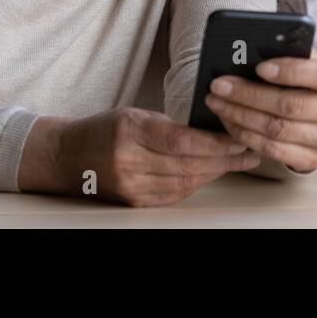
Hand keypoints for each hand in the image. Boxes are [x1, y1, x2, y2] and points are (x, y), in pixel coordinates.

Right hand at [17, 108, 259, 206]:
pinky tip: (210, 174)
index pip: (182, 140)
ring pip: (185, 183)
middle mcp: (130, 161)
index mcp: (130, 131)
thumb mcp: (134, 115)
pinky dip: (195, 184)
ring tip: (236, 162)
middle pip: (188, 165)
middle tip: (249, 152)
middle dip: (224, 160)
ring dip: (215, 173)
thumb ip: (169, 125)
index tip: (239, 138)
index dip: (215, 143)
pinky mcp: (134, 202)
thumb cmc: (104, 129)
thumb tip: (211, 130)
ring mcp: (131, 185)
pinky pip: (173, 196)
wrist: (68, 155)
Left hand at [204, 55, 316, 171]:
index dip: (290, 71)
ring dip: (240, 115)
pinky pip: (272, 150)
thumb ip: (292, 55)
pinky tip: (230, 121)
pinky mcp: (314, 160)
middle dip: (249, 95)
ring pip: (277, 130)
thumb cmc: (313, 83)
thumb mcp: (311, 64)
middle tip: (219, 85)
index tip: (258, 67)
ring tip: (217, 102)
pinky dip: (245, 135)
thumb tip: (253, 50)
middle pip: (292, 106)